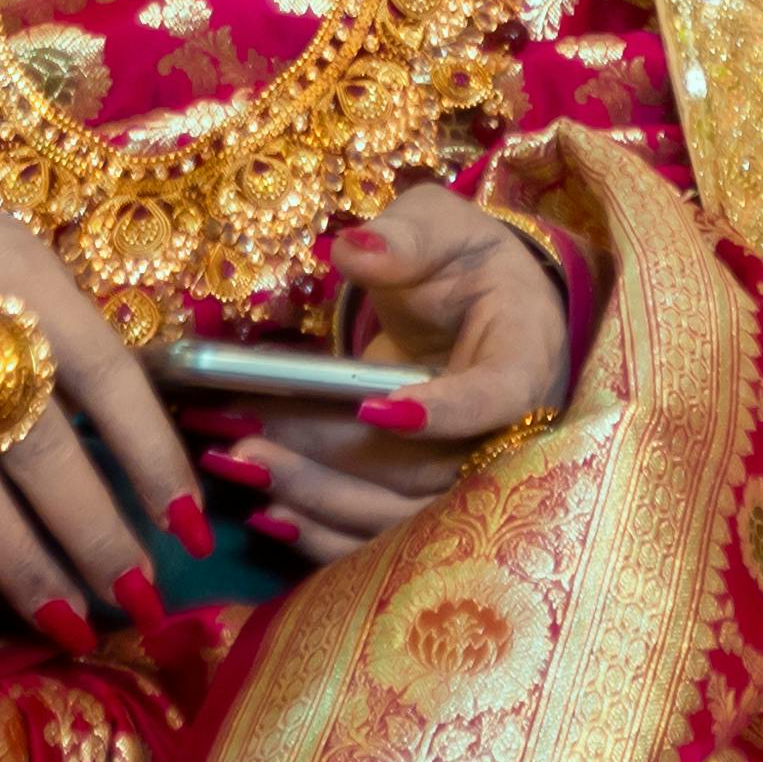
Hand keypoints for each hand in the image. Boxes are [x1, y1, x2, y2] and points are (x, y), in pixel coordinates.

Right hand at [0, 180, 205, 651]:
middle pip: (39, 450)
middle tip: (139, 598)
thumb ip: (68, 329)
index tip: (187, 528)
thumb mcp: (8, 256)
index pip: (107, 376)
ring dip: (25, 568)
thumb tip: (140, 441)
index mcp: (14, 272)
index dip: (153, 458)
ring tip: (72, 619)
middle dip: (97, 538)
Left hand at [215, 171, 576, 559]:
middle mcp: (505, 432)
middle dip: (336, 459)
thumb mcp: (442, 226)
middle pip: (429, 470)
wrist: (478, 303)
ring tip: (239, 465)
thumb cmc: (463, 261)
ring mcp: (465, 475)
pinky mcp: (425, 496)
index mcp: (523, 354)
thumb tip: (355, 250)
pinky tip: (266, 514)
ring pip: (400, 514)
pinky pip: (382, 536)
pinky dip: (323, 533)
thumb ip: (407, 236)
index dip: (443, 413)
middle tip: (249, 440)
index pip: (496, 397)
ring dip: (315, 498)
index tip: (374, 409)